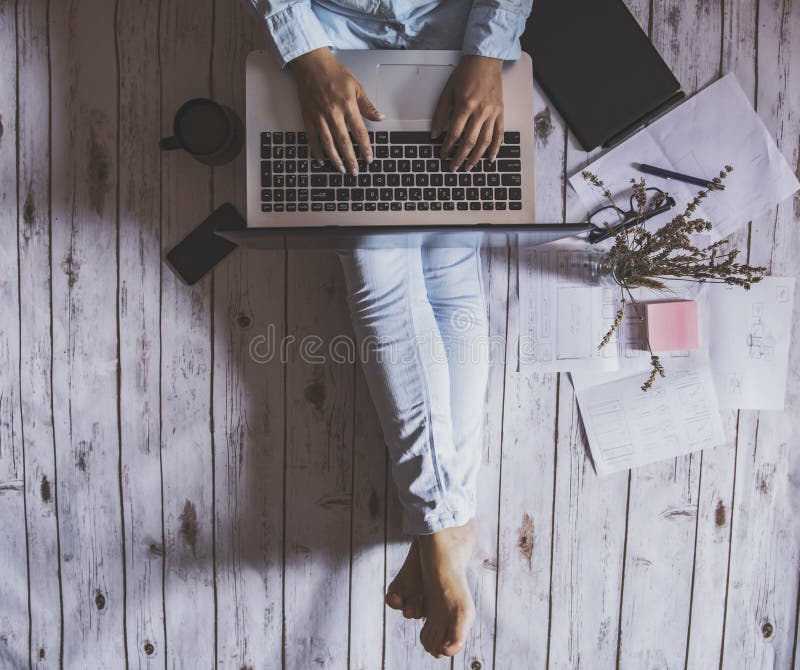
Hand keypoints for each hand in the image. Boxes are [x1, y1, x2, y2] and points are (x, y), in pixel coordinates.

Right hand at [290, 47, 383, 174]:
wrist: (311, 63)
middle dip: (350, 159)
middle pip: (344, 142)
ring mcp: (319, 116)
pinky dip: (316, 151)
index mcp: (347, 105)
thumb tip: (380, 118)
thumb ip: (367, 105)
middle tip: (355, 172)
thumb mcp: (356, 86)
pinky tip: (321, 160)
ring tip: (341, 170)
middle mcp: (333, 113)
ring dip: (335, 159)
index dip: (365, 147)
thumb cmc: (334, 73)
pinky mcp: (308, 117)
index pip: (359, 131)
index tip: (369, 159)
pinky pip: (312, 138)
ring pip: (328, 143)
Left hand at [431, 55, 503, 171]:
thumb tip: (434, 134)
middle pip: (469, 141)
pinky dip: (495, 148)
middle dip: (460, 157)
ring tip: (469, 167)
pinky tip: (490, 158)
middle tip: (453, 168)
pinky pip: (499, 134)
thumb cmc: (465, 74)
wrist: (485, 60)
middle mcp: (480, 111)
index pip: (454, 133)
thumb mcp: (447, 91)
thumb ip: (440, 114)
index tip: (442, 155)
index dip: (447, 147)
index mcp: (465, 105)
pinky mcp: (500, 113)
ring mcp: (492, 113)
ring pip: (485, 141)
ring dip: (476, 157)